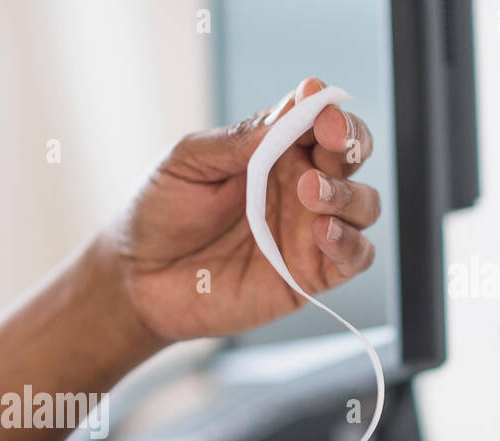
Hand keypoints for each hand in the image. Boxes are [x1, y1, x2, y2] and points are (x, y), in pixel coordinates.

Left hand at [107, 76, 379, 341]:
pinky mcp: (307, 277)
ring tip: (311, 191)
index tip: (317, 103)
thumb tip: (293, 109)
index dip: (326, 109)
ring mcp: (307, 232)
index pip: (319, 120)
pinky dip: (351, 243)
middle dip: (349, 143)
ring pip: (363, 205)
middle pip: (352, 156)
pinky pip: (354, 258)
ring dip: (348, 193)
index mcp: (274, 151)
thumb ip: (240, 140)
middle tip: (329, 141)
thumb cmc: (159, 214)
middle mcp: (299, 187)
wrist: (136, 279)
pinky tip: (323, 233)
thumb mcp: (188, 162)